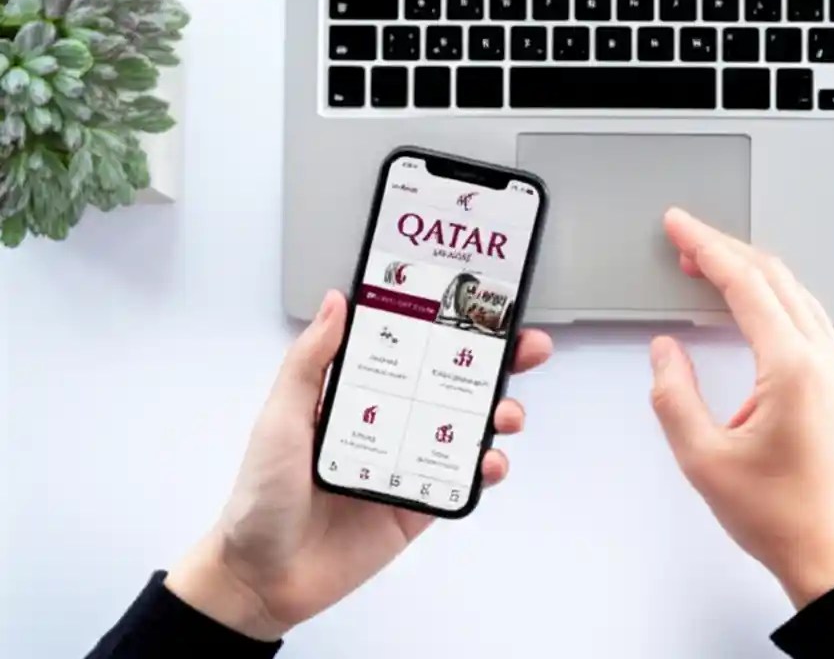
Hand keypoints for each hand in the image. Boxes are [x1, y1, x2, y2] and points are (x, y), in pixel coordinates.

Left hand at [166, 291, 552, 640]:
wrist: (263, 576)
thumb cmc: (261, 495)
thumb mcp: (280, 417)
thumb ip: (310, 361)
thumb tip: (338, 304)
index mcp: (357, 396)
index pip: (411, 350)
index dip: (448, 327)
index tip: (481, 307)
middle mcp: (388, 424)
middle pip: (452, 384)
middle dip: (497, 363)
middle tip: (526, 348)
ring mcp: (407, 463)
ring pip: (467, 429)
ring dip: (498, 414)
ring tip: (507, 414)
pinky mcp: (418, 504)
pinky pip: (461, 481)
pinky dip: (485, 470)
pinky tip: (490, 462)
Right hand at [649, 209, 833, 608]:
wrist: (831, 554)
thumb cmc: (778, 515)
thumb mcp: (703, 459)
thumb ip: (674, 396)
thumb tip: (667, 351)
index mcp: (793, 368)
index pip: (746, 284)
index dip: (706, 248)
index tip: (678, 226)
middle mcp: (823, 359)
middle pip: (774, 278)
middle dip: (725, 250)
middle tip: (684, 239)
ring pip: (795, 293)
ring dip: (751, 271)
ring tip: (708, 265)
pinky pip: (807, 317)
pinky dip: (773, 297)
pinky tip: (750, 303)